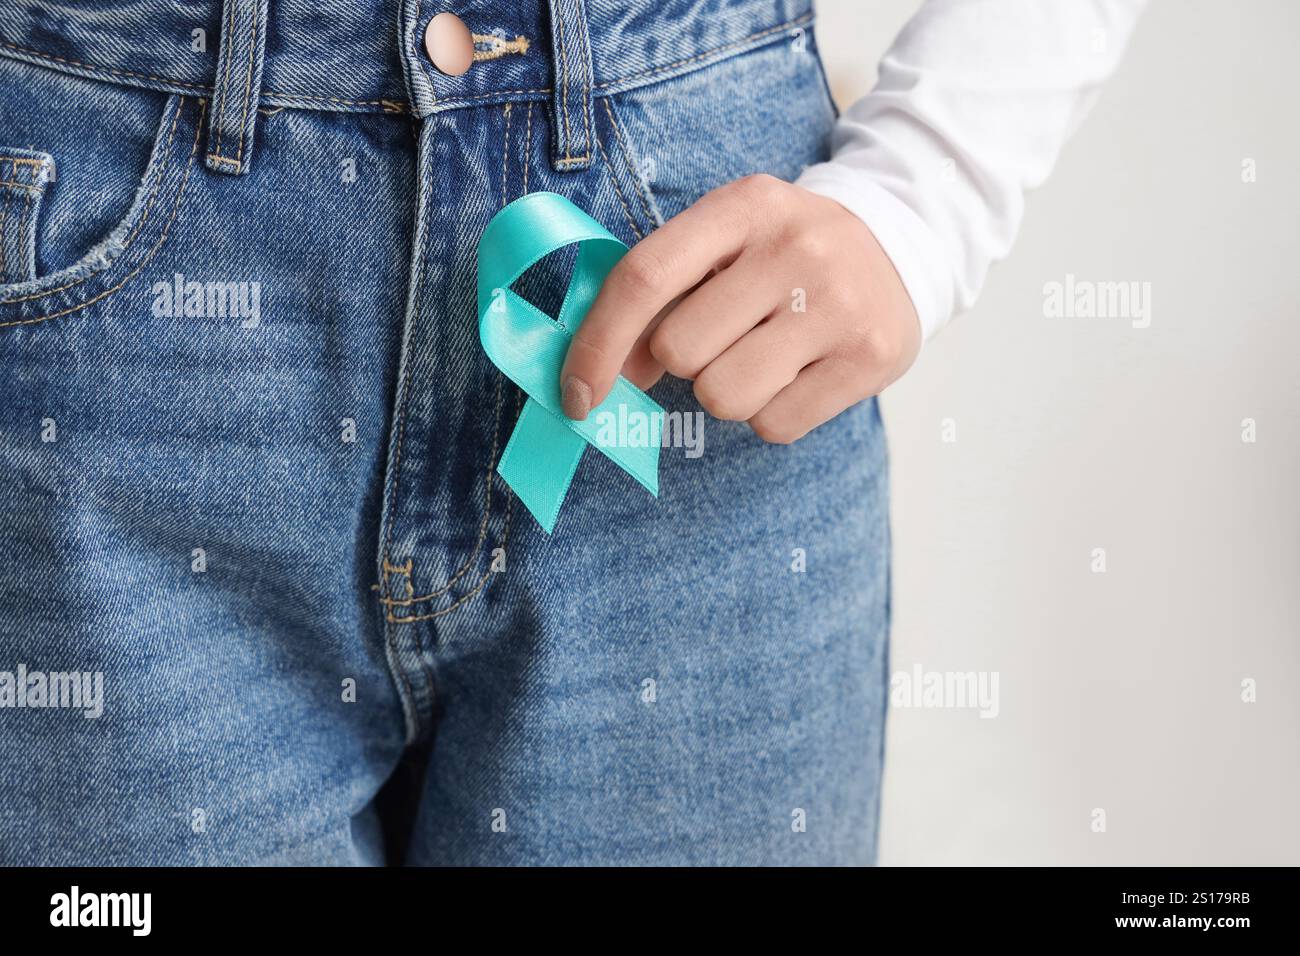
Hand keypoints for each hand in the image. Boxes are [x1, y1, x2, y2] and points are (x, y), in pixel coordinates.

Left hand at [559, 174, 920, 442]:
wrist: (902, 247)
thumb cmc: (783, 256)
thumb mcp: (726, 242)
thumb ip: (659, 295)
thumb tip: (597, 381)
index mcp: (744, 206)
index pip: (645, 278)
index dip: (597, 344)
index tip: (577, 395)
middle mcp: (796, 247)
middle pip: (680, 349)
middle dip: (685, 360)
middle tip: (726, 335)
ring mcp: (839, 303)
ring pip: (723, 396)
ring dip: (726, 392)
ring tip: (764, 355)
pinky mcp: (870, 357)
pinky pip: (774, 425)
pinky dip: (771, 414)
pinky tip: (798, 374)